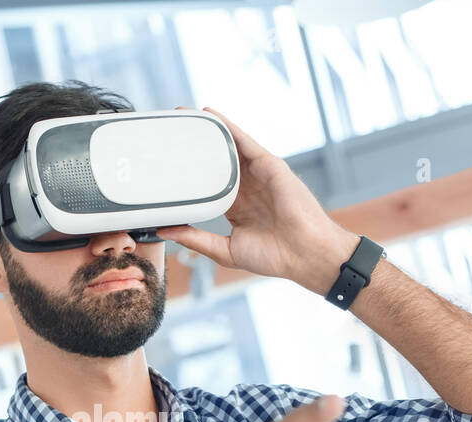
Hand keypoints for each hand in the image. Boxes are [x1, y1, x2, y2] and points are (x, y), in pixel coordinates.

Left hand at [155, 107, 358, 292]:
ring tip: (183, 115)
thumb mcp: (225, 250)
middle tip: (169, 133)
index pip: (207, 186)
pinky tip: (209, 114)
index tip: (167, 166)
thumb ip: (197, 239)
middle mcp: (246, 188)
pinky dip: (227, 126)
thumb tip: (166, 231)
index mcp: (236, 208)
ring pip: (227, 146)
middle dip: (194, 147)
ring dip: (207, 130)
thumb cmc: (274, 256)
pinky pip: (244, 140)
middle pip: (215, 161)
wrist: (305, 253)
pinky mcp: (269, 164)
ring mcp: (258, 174)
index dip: (188, 174)